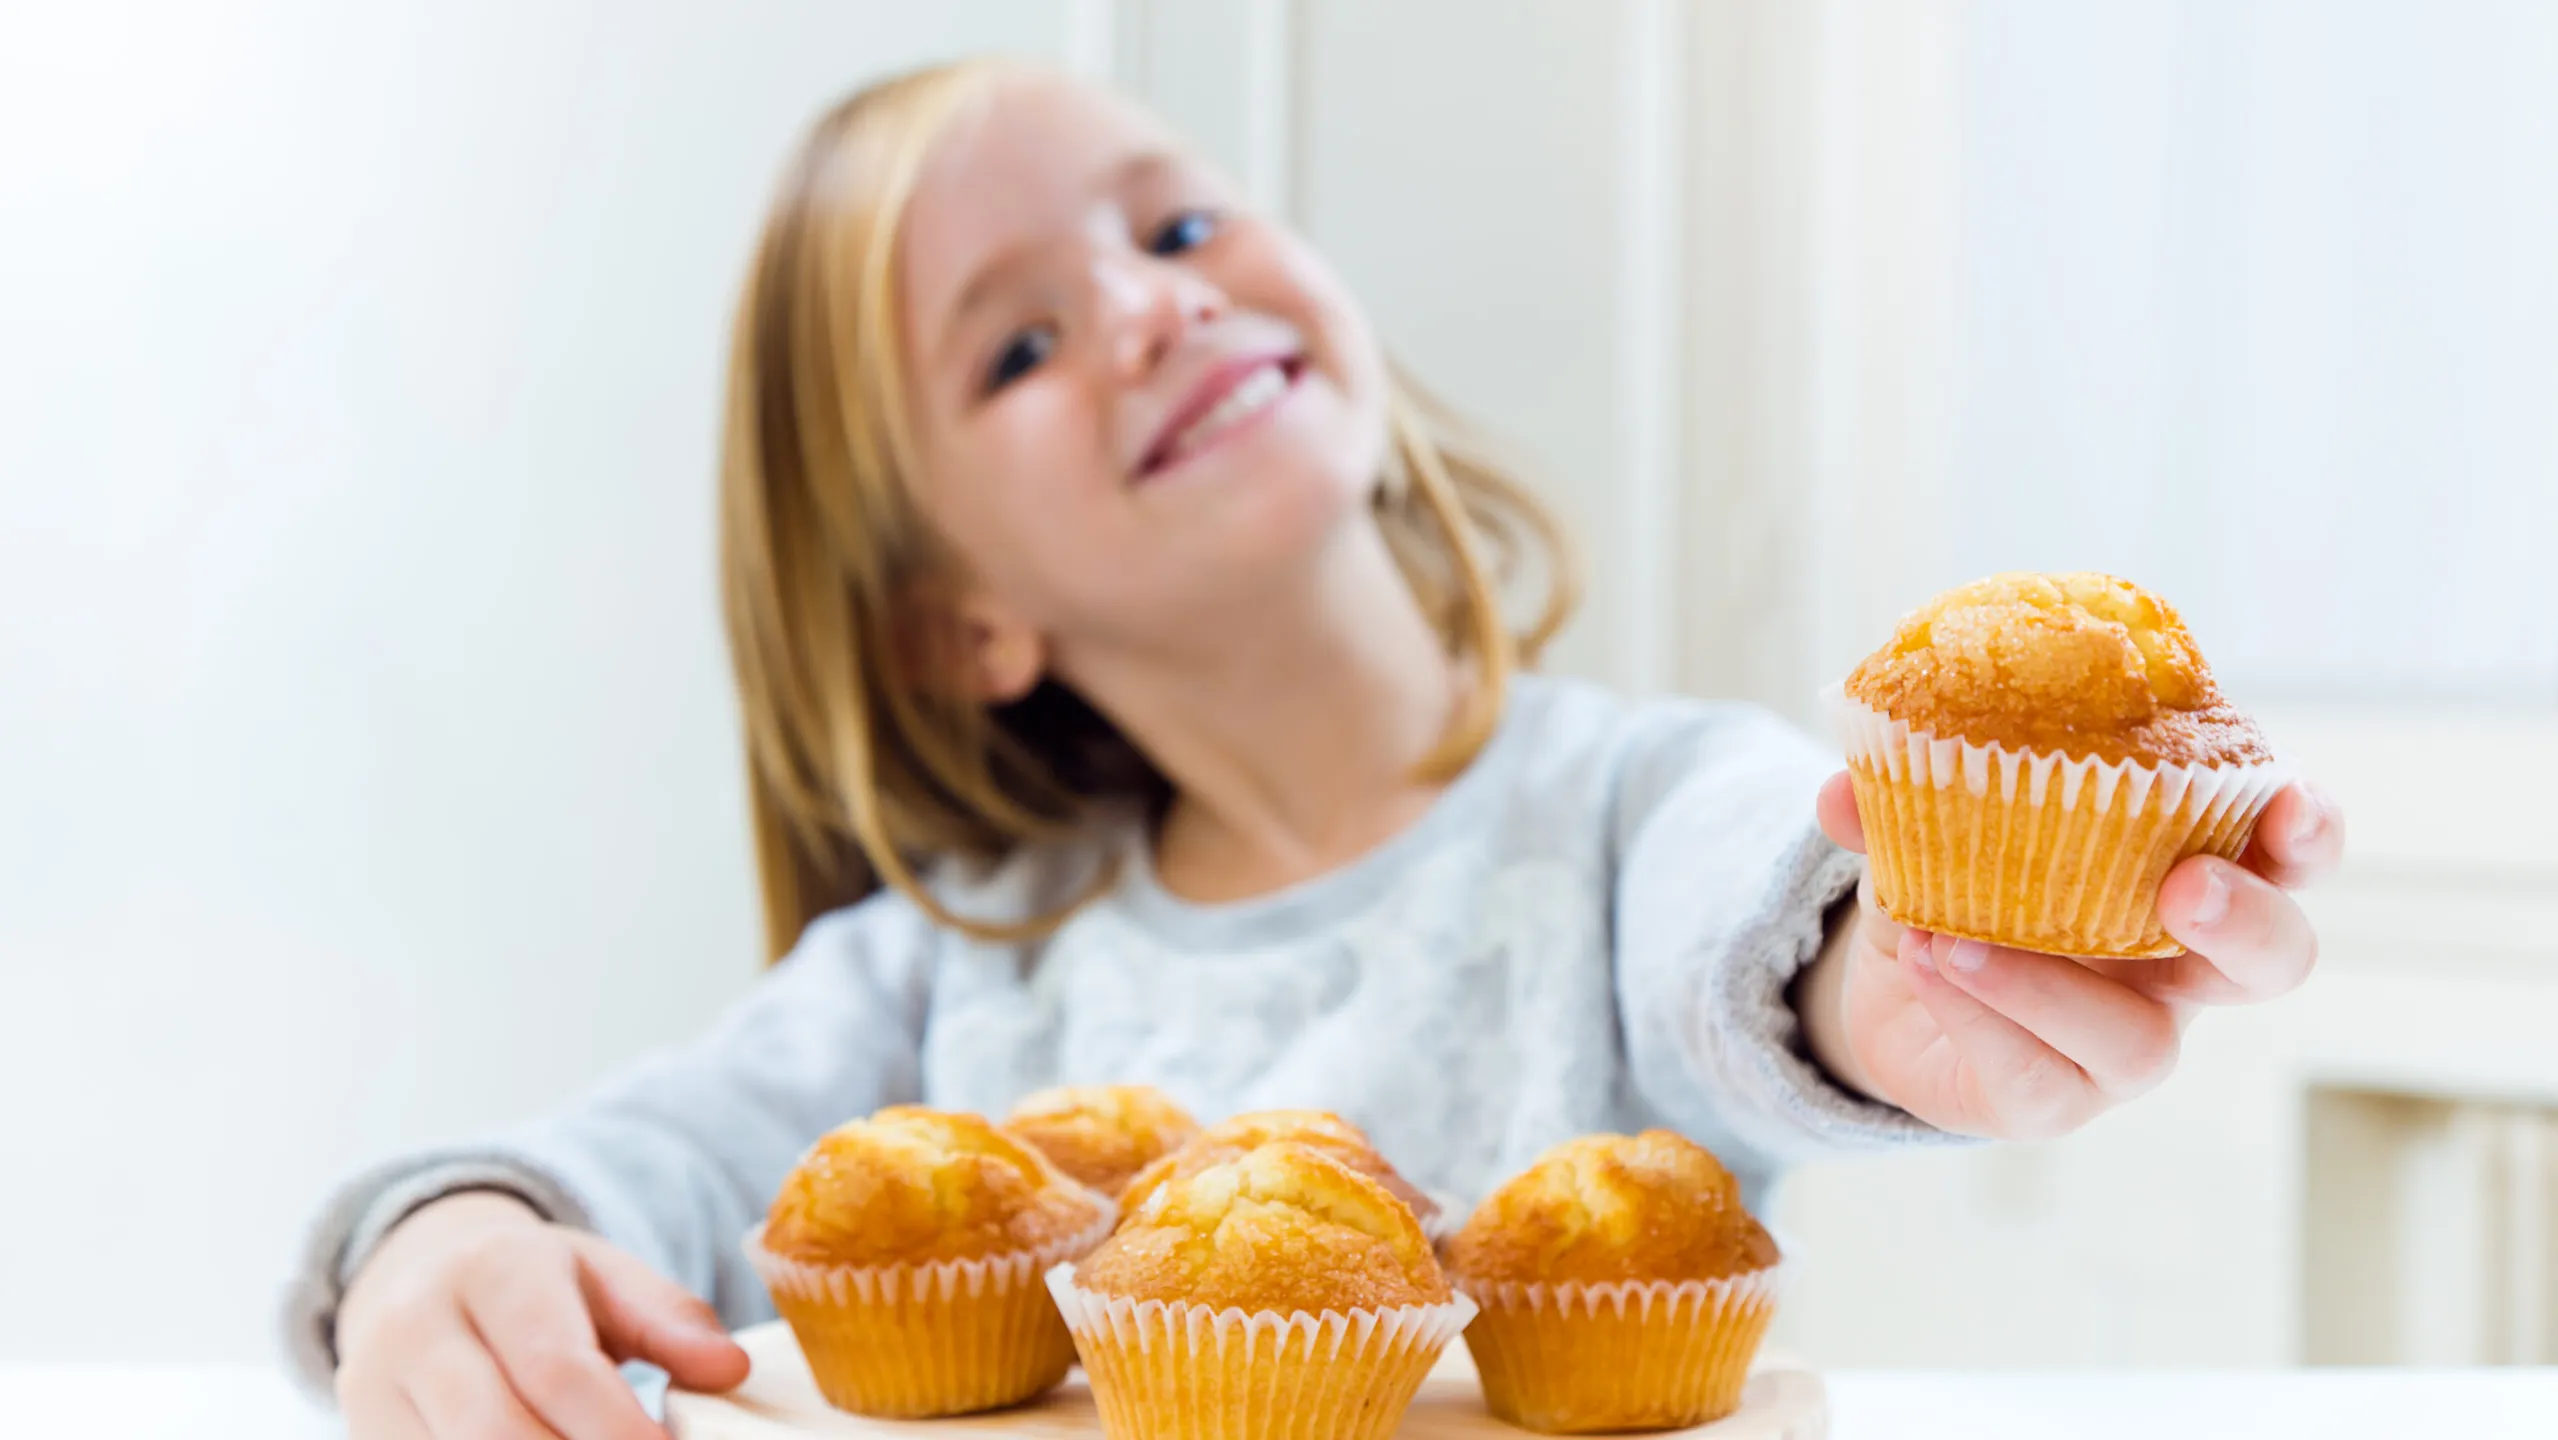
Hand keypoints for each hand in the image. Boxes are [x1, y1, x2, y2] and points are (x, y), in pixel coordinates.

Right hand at [335, 1192, 750, 1438]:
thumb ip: (669, 1320)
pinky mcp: (364, 1434)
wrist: (417, 1276)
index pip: (557, 1366)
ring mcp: (374, 1391)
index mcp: (494, 1271)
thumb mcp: (605, 1277)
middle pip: (496, 1431)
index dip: (620, 1430)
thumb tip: (728, 1369)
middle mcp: (418, 1329)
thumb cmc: (535, 1286)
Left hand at [1797, 775, 2343, 1138]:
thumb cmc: (1960, 879)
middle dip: (2245, 921)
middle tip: (2186, 886)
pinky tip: (1928, 969)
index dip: (2305, 829)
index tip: (2289, 801)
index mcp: (2181, 870)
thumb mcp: (1934, 816)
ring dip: (2050, 986)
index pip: (2285, 851)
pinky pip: (2039, 1078)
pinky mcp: (2054, 1101)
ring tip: (1954, 940)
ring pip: (2142, 1043)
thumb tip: (1843, 789)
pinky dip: (1980, 1018)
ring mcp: (2125, 1044)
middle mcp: (2178, 967)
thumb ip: (1901, 793)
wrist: (1896, 982)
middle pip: (2272, 962)